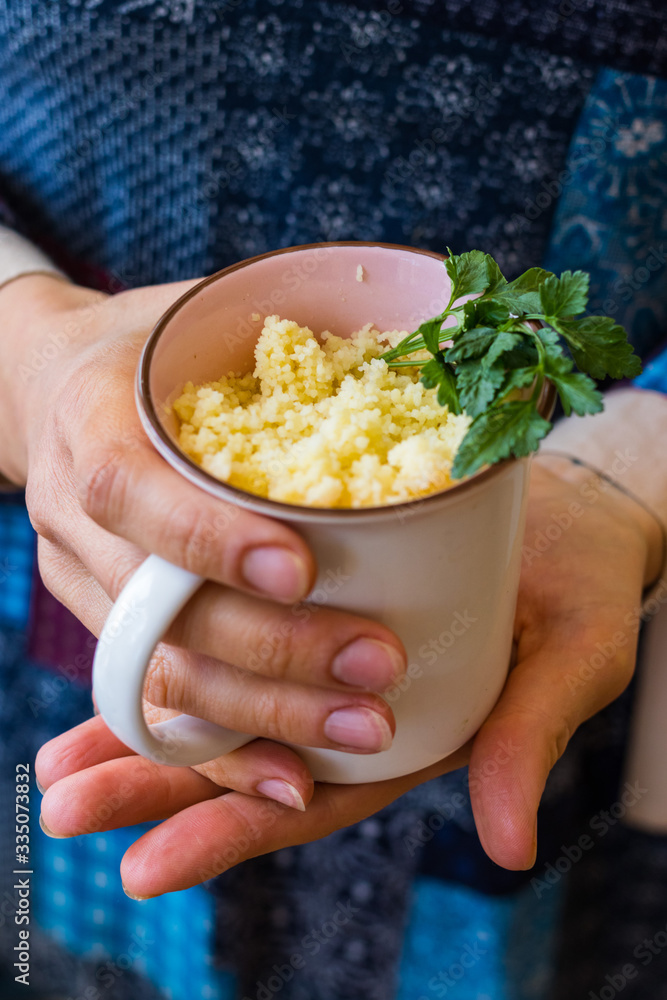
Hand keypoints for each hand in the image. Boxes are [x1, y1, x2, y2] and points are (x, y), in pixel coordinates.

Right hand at [0, 273, 410, 813]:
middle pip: (157, 609)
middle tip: (379, 667)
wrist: (53, 385)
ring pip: (159, 674)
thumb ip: (288, 331)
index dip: (207, 538)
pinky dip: (224, 752)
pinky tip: (291, 778)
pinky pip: (154, 704)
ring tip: (364, 730)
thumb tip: (430, 332)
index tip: (304, 568)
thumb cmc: (151, 342)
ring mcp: (80, 580)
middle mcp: (73, 513)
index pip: (130, 490)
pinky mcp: (102, 626)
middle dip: (272, 652)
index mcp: (90, 420)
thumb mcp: (200, 312)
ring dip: (264, 716)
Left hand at [34, 442, 661, 896]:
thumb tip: (507, 848)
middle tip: (65, 804)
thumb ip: (529, 740)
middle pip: (242, 757)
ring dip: (139, 721)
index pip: (309, 798)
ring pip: (225, 695)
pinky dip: (176, 632)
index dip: (230, 829)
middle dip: (153, 783)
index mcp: (404, 735)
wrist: (571, 508)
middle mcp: (350, 702)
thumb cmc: (580, 584)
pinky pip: (235, 615)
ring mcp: (324, 645)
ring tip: (57, 759)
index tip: (147, 864)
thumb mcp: (573, 656)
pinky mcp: (316, 586)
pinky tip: (116, 638)